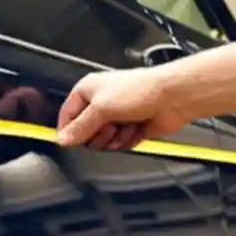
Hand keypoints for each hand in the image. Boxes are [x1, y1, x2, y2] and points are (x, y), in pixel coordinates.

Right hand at [56, 69, 189, 149]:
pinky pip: (120, 144)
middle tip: (108, 126)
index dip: (68, 131)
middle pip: (85, 132)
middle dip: (98, 134)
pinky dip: (128, 140)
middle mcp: (100, 104)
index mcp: (88, 91)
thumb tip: (62, 140)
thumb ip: (80, 127)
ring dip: (114, 138)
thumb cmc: (138, 91)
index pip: (67, 116)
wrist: (172, 97)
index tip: (71, 142)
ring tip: (126, 125)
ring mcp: (116, 117)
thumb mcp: (101, 108)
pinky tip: (137, 128)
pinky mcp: (129, 129)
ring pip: (103, 141)